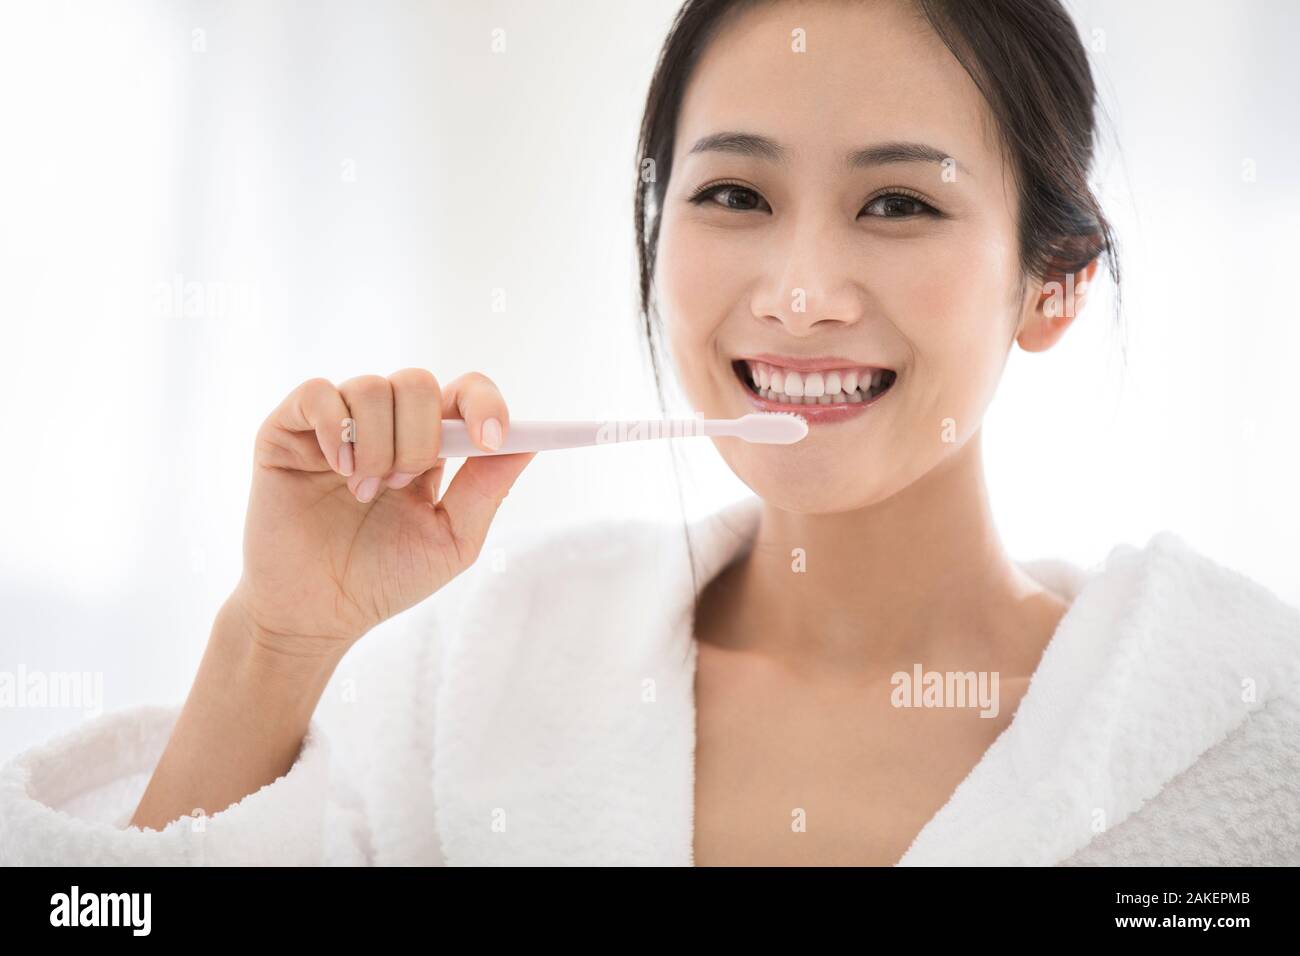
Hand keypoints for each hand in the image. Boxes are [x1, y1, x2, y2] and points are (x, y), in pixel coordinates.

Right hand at [230, 369, 532, 662]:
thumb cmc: (384, 578)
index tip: (493, 439)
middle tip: (403, 484)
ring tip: (363, 492)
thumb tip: (529, 443)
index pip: (465, 393)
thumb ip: (487, 489)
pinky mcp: (289, 429)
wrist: (315, 613)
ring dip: (377, 446)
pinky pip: (318, 393)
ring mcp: (337, 423)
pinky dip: (335, 428)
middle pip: (419, 383)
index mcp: (430, 445)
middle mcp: (385, 425)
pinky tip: (335, 468)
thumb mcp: (452, 540)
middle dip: (421, 438)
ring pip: (372, 388)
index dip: (485, 404)